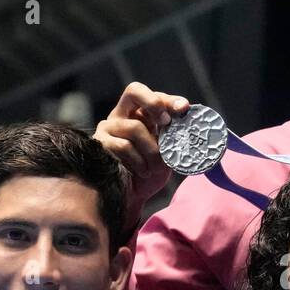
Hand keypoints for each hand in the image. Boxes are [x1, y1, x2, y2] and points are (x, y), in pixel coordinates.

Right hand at [93, 82, 189, 214]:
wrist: (132, 197)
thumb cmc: (150, 173)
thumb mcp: (167, 153)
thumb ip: (174, 136)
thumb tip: (189, 121)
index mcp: (139, 114)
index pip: (152, 95)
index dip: (168, 100)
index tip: (184, 108)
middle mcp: (122, 115)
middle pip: (134, 91)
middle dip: (154, 103)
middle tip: (167, 121)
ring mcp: (108, 127)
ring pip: (134, 127)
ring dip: (151, 151)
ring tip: (155, 167)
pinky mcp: (100, 143)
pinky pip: (124, 146)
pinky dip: (139, 161)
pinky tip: (142, 172)